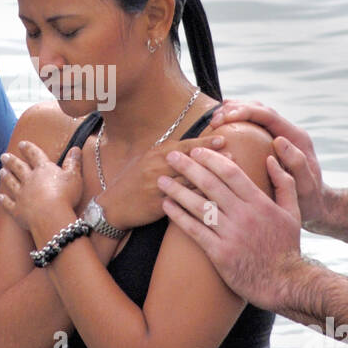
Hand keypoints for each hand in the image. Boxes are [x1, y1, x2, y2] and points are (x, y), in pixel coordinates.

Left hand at [0, 140, 83, 232]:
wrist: (51, 216)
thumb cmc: (66, 196)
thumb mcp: (74, 177)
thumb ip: (73, 163)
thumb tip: (75, 149)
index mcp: (43, 170)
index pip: (34, 155)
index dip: (28, 149)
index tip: (22, 144)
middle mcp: (29, 180)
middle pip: (18, 167)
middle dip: (11, 161)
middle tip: (4, 156)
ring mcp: (21, 195)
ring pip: (11, 182)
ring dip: (6, 176)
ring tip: (1, 171)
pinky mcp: (17, 210)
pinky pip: (8, 203)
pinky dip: (4, 200)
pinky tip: (0, 197)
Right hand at [98, 134, 228, 230]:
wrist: (113, 206)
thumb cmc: (132, 182)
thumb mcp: (145, 161)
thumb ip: (166, 153)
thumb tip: (190, 145)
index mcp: (156, 154)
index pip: (185, 146)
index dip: (204, 143)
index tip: (222, 140)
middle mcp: (157, 167)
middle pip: (191, 161)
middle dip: (213, 158)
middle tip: (233, 155)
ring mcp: (158, 185)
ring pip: (190, 180)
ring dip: (212, 177)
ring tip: (230, 176)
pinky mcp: (160, 203)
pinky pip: (185, 199)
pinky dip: (201, 197)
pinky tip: (216, 198)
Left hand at [158, 147, 301, 310]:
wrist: (284, 283)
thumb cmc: (287, 246)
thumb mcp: (293, 212)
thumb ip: (284, 183)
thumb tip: (271, 157)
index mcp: (260, 203)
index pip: (231, 173)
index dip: (211, 159)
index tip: (196, 151)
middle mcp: (244, 216)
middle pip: (211, 185)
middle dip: (188, 168)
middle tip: (171, 157)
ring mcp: (231, 235)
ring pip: (199, 206)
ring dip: (177, 191)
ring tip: (161, 180)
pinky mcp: (220, 253)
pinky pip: (195, 231)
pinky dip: (179, 217)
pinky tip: (167, 206)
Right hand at [210, 100, 333, 230]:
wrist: (315, 204)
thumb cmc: (310, 199)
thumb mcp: (306, 185)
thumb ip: (297, 163)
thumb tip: (279, 141)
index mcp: (296, 137)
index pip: (268, 115)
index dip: (246, 112)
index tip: (226, 117)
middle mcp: (287, 131)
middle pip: (258, 109)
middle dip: (234, 109)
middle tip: (213, 120)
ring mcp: (277, 135)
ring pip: (252, 114)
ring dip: (232, 113)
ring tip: (211, 122)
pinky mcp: (268, 143)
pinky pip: (249, 127)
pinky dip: (233, 124)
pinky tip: (217, 131)